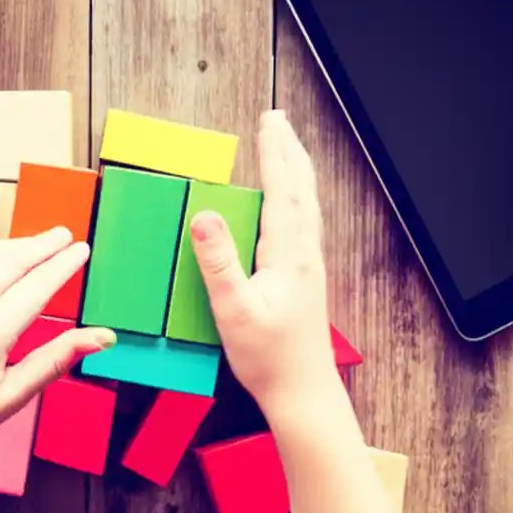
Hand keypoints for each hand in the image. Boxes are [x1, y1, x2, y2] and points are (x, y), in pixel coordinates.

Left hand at [0, 228, 114, 472]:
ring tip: (34, 244)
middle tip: (64, 235)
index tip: (81, 250)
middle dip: (42, 245)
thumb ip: (54, 361)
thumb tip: (102, 337)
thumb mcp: (8, 399)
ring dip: (10, 245)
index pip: (36, 287)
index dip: (62, 265)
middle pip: (10, 261)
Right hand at [190, 110, 338, 413]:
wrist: (302, 392)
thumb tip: (204, 217)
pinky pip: (303, 223)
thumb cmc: (268, 358)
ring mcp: (308, 266)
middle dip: (288, 151)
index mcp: (288, 256)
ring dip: (295, 171)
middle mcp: (304, 254)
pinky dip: (296, 198)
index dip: (274, 155)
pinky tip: (288, 203)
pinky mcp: (305, 278)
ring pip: (306, 205)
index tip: (268, 124)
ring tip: (284, 148)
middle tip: (277, 120)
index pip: (282, 192)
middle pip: (301, 190)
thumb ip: (218, 263)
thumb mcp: (234, 311)